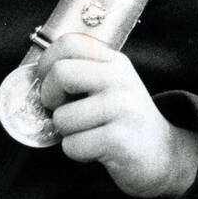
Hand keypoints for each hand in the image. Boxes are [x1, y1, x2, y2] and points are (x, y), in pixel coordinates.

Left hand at [35, 33, 197, 198]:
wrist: (162, 156)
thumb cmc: (123, 121)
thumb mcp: (109, 87)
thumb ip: (80, 74)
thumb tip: (35, 77)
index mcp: (115, 62)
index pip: (69, 42)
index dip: (47, 62)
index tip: (49, 82)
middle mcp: (120, 80)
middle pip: (60, 73)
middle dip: (49, 98)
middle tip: (61, 110)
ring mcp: (122, 109)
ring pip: (62, 118)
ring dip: (67, 133)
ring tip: (89, 133)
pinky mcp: (119, 140)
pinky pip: (72, 146)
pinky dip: (78, 153)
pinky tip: (98, 150)